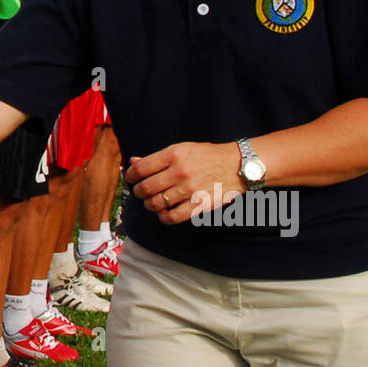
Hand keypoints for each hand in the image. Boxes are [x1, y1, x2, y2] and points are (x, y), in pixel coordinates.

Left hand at [124, 141, 243, 224]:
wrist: (237, 166)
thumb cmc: (207, 156)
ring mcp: (190, 189)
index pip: (141, 169)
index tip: (131, 179)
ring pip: (156, 203)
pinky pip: (171, 217)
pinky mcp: (199, 205)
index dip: (130, 176)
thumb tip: (133, 162)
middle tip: (140, 192)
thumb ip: (157, 157)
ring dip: (149, 205)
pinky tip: (164, 212)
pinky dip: (163, 217)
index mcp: (174, 154)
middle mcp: (180, 171)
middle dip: (138, 192)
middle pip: (145, 188)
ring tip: (152, 202)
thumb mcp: (182, 149)